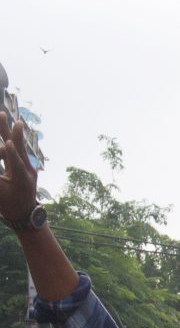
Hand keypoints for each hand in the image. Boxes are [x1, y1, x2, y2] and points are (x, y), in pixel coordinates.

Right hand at [0, 110, 40, 225]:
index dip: (10, 152)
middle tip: (4, 115)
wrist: (25, 212)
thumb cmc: (9, 205)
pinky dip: (10, 138)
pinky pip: (17, 149)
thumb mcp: (0, 193)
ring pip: (17, 145)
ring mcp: (29, 167)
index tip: (7, 141)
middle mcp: (28, 171)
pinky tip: (8, 125)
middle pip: (17, 148)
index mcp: (22, 181)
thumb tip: (1, 152)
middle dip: (11, 132)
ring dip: (9, 130)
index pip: (15, 163)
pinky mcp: (26, 165)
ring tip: (2, 115)